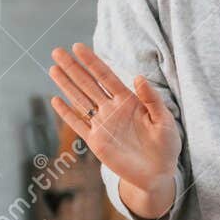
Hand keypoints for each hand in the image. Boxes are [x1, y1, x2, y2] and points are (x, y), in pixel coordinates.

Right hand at [48, 43, 181, 191]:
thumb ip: (151, 99)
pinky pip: (78, 124)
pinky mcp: (96, 142)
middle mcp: (112, 109)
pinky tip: (56, 99)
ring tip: (53, 68)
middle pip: (88, 84)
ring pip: (80, 100)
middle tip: (56, 51)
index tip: (78, 47)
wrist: (158, 173)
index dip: (92, 62)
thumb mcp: (164, 120)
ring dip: (66, 85)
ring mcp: (103, 125)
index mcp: (129, 100)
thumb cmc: (166, 144)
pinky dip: (67, 113)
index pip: (106, 76)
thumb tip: (138, 77)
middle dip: (73, 68)